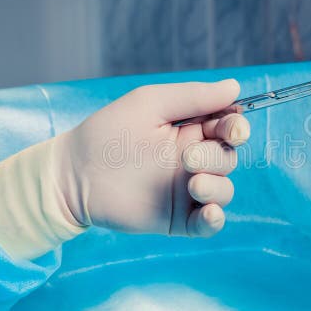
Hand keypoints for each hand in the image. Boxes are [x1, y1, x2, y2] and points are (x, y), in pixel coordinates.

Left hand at [0, 79, 250, 260]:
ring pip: (224, 190)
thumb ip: (194, 97)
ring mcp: (186, 191)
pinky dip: (215, 219)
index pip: (228, 127)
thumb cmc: (107, 132)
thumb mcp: (150, 104)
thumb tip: (235, 87)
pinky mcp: (178, 219)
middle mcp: (193, 160)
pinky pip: (209, 223)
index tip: (233, 129)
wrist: (73, 175)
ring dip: (217, 187)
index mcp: (189, 130)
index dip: (237, 127)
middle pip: (227, 158)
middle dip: (216, 157)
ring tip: (194, 185)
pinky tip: (208, 213)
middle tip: (188, 159)